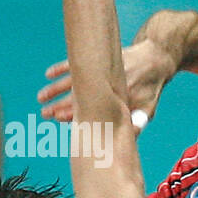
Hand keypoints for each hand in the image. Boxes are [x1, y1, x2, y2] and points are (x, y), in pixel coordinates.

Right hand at [38, 39, 171, 124]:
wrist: (157, 56)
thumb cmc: (151, 87)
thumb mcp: (149, 108)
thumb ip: (136, 123)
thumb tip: (126, 141)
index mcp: (119, 96)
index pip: (92, 108)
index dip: (74, 113)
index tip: (58, 119)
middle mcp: (108, 82)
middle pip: (79, 94)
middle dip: (59, 104)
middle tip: (44, 114)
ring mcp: (102, 68)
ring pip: (73, 78)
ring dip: (55, 88)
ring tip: (40, 98)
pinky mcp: (99, 56)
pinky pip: (76, 62)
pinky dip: (61, 68)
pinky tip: (48, 75)